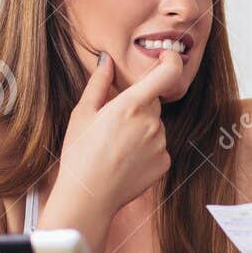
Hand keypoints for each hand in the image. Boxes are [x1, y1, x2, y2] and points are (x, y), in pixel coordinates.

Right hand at [55, 51, 177, 214]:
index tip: (166, 57)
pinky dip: (146, 150)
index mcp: (131, 106)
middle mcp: (152, 123)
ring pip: (155, 126)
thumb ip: (99, 83)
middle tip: (114, 123)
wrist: (89, 195)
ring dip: (142, 129)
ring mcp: (161, 144)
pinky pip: (159, 148)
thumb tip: (106, 60)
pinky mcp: (164, 163)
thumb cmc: (80, 153)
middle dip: (138, 106)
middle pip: (153, 103)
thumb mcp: (83, 113)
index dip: (171, 61)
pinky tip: (125, 160)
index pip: (167, 73)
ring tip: (116, 146)